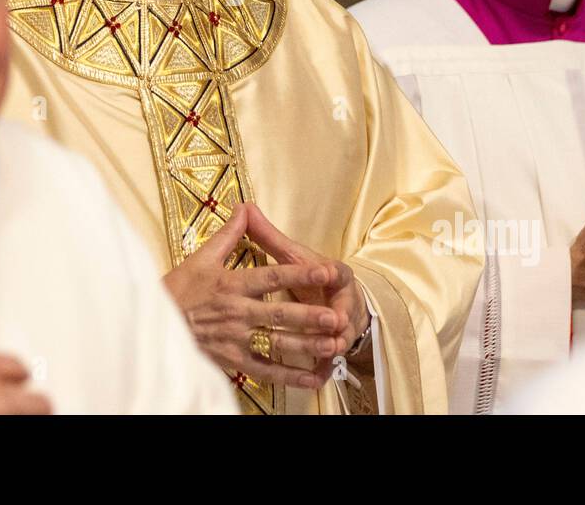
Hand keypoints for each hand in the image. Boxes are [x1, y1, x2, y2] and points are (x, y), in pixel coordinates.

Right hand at [163, 205, 347, 389]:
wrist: (153, 324)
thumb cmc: (177, 289)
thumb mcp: (200, 258)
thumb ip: (228, 235)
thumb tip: (244, 207)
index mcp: (231, 285)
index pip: (272, 277)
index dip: (300, 274)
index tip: (325, 271)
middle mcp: (236, 313)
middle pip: (278, 314)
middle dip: (308, 316)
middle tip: (335, 316)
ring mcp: (235, 339)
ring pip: (275, 344)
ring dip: (305, 346)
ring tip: (330, 345)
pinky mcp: (232, 360)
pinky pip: (264, 370)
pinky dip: (289, 377)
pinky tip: (312, 378)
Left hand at [244, 204, 371, 372]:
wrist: (341, 300)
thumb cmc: (313, 275)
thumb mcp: (293, 254)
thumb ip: (267, 234)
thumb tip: (243, 205)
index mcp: (333, 273)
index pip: (335, 270)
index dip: (331, 272)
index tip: (327, 271)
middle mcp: (341, 300)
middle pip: (338, 306)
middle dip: (336, 312)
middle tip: (334, 318)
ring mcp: (339, 326)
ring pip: (335, 335)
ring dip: (332, 342)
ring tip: (328, 348)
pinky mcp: (332, 347)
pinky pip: (326, 360)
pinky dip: (323, 368)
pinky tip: (317, 378)